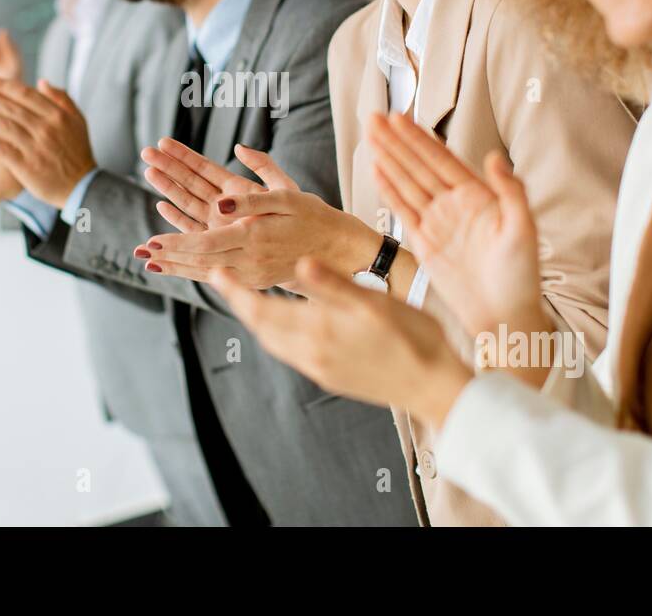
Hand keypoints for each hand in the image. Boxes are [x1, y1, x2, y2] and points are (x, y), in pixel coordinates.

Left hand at [0, 76, 94, 207]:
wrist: (82, 186)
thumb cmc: (78, 152)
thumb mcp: (78, 120)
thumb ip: (62, 99)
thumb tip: (41, 81)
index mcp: (57, 115)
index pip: (24, 93)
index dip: (1, 85)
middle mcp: (45, 128)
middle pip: (9, 107)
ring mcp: (35, 147)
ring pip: (3, 125)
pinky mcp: (26, 166)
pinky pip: (2, 149)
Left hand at [136, 183, 380, 290]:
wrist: (338, 249)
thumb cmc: (313, 217)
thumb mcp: (288, 198)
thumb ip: (253, 196)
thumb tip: (221, 200)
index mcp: (255, 238)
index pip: (207, 244)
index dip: (177, 244)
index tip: (153, 241)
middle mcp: (251, 262)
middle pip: (200, 261)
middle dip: (170, 256)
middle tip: (142, 252)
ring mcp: (252, 275)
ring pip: (206, 273)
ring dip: (177, 267)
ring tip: (150, 262)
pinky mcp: (255, 281)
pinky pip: (219, 279)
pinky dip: (194, 273)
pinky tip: (177, 269)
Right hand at [141, 140, 291, 231]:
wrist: (301, 248)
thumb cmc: (296, 218)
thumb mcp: (283, 188)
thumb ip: (264, 166)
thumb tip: (240, 147)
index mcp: (236, 188)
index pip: (204, 167)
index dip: (184, 154)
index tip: (164, 141)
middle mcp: (222, 204)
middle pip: (189, 182)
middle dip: (168, 166)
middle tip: (146, 151)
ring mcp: (217, 223)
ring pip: (186, 202)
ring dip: (167, 187)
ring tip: (148, 171)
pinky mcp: (217, 241)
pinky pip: (193, 228)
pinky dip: (177, 218)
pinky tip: (162, 206)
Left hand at [212, 259, 470, 428]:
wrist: (434, 387)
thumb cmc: (414, 338)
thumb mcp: (375, 303)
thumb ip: (333, 285)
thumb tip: (300, 265)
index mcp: (319, 329)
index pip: (261, 309)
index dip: (235, 292)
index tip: (217, 274)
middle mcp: (312, 353)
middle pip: (261, 328)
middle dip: (240, 304)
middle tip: (225, 281)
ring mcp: (320, 368)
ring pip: (273, 342)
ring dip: (257, 320)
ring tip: (248, 299)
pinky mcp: (330, 377)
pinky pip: (290, 353)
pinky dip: (276, 334)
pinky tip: (285, 323)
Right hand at [368, 112, 543, 337]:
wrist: (505, 315)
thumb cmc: (521, 275)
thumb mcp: (523, 229)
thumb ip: (510, 191)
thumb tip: (494, 158)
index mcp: (478, 196)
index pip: (442, 159)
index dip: (420, 138)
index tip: (401, 117)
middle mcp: (454, 205)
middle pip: (418, 166)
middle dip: (396, 141)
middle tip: (375, 118)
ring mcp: (437, 223)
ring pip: (406, 183)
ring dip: (388, 159)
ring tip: (370, 136)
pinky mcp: (424, 244)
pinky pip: (402, 211)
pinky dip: (388, 191)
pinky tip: (376, 171)